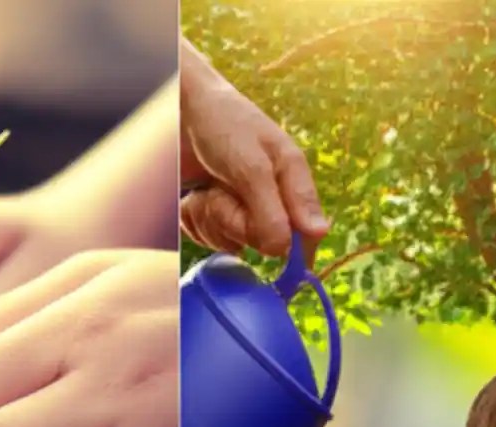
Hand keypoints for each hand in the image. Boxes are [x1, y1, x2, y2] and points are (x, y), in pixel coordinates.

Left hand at [180, 38, 328, 261]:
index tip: (268, 245)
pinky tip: (194, 196)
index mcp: (292, 184)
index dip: (292, 249)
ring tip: (207, 188)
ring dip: (210, 218)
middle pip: (262, 243)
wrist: (180, 109)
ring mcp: (242, 212)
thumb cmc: (223, 124)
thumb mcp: (252, 165)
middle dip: (235, 221)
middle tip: (224, 190)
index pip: (307, 234)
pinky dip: (194, 219)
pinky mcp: (216, 217)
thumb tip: (315, 236)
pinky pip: (207, 238)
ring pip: (231, 244)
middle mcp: (271, 202)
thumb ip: (275, 207)